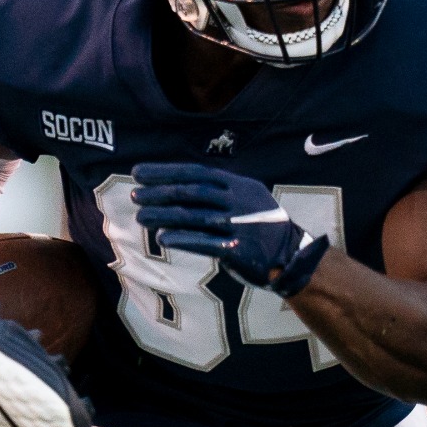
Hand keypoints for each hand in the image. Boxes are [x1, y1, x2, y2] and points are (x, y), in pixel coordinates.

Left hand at [131, 162, 328, 295]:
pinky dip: (182, 239)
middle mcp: (238, 201)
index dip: (165, 171)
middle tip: (134, 195)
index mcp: (238, 184)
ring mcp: (239, 224)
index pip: (196, 172)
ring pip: (194, 216)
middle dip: (159, 193)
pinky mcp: (238, 249)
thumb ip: (218, 191)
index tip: (138, 173)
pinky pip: (205, 242)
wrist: (292, 255)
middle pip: (192, 192)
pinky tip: (162, 238)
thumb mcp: (246, 198)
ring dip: (164, 216)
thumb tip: (176, 185)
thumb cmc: (260, 226)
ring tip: (140, 217)